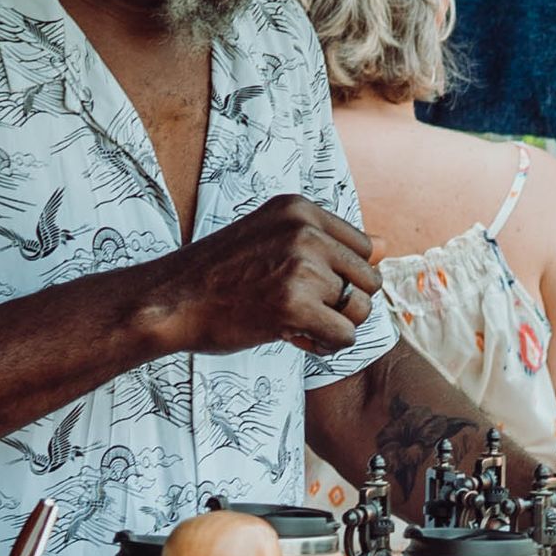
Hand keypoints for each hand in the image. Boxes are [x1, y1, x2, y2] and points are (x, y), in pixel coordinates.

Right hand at [158, 196, 381, 357]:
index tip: (305, 287)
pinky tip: (295, 338)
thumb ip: (328, 241)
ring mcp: (300, 267)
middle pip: (368, 279)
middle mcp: (304, 231)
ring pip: (360, 310)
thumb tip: (386, 244)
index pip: (362, 247)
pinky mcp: (294, 305)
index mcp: (299, 209)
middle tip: (303, 311)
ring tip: (298, 324)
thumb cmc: (218, 274)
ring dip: (334, 326)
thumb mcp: (271, 238)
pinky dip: (325, 346)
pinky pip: (345, 336)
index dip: (340, 277)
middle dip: (343, 303)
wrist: (169, 301)